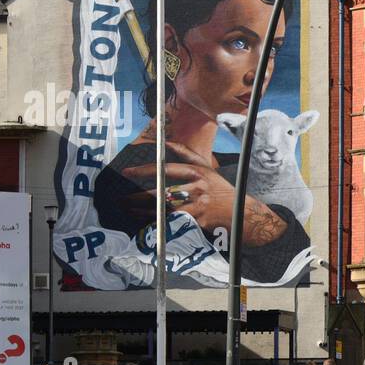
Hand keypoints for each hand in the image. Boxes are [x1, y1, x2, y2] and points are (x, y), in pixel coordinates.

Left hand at [123, 142, 286, 247]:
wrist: (241, 213)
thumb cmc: (220, 190)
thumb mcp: (207, 169)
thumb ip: (186, 154)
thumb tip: (165, 142)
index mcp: (197, 173)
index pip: (166, 169)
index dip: (145, 170)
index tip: (127, 172)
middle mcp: (197, 188)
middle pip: (161, 192)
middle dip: (138, 196)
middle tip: (123, 198)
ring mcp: (197, 206)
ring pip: (164, 209)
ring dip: (143, 210)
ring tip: (129, 208)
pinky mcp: (198, 222)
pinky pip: (172, 222)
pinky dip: (156, 222)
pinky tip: (145, 220)